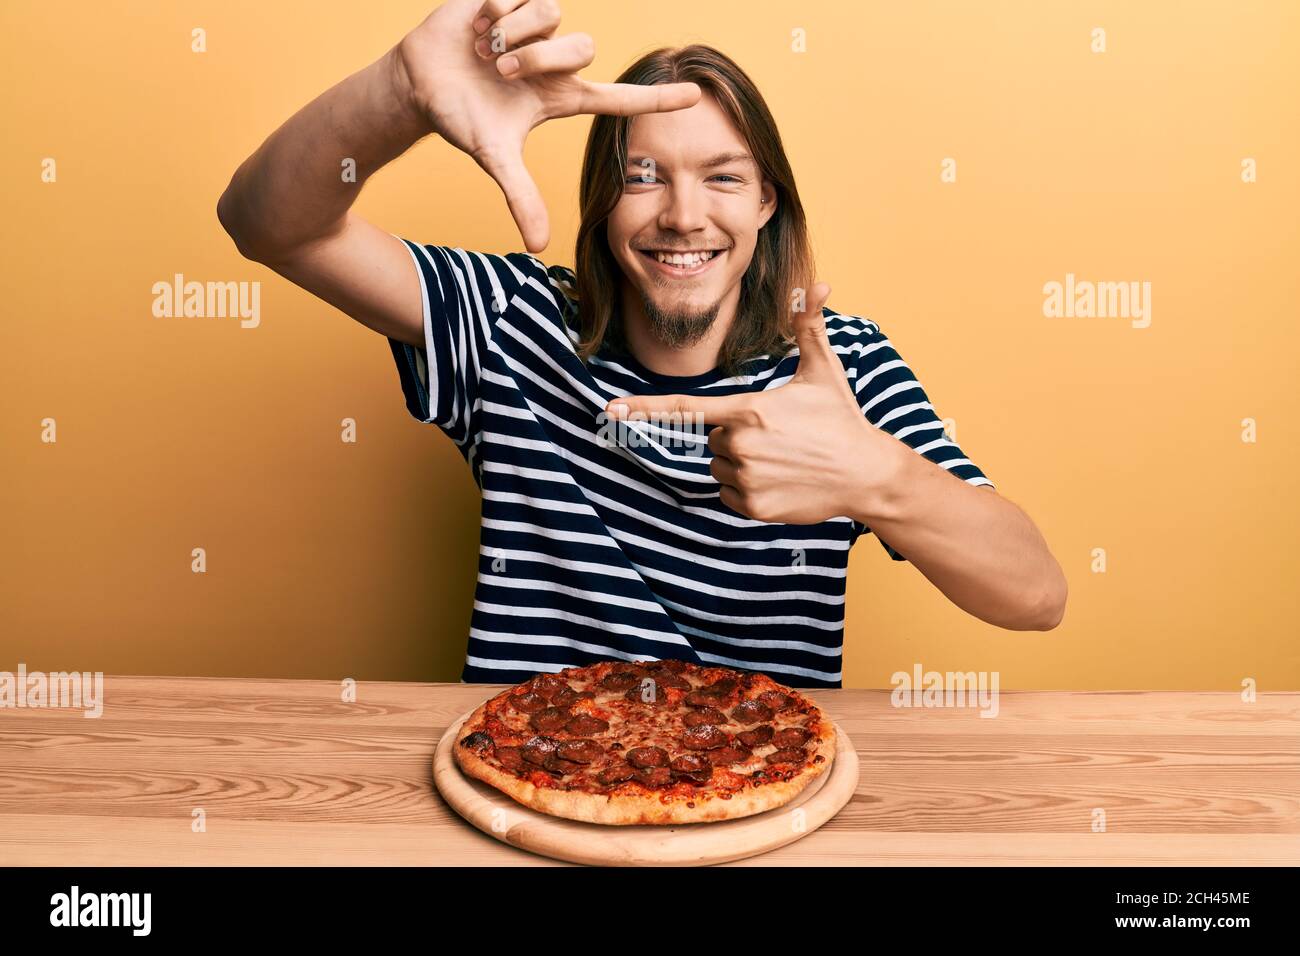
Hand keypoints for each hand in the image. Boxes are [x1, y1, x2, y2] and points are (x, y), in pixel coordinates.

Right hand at [395, 0, 700, 251]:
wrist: (420, 82)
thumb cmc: (462, 118)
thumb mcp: (494, 158)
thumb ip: (521, 197)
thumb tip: (539, 247)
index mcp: (562, 97)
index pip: (620, 99)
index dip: (656, 99)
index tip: (695, 96)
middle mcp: (558, 60)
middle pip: (582, 48)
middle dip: (538, 59)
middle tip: (501, 72)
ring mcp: (538, 27)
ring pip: (553, 15)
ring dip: (515, 35)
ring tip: (484, 51)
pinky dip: (496, 12)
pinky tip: (477, 26)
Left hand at [605, 284, 905, 523]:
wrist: (866, 474)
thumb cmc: (841, 419)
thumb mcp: (822, 370)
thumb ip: (808, 326)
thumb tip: (818, 283)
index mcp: (748, 409)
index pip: (686, 408)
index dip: (645, 408)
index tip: (611, 409)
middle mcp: (741, 445)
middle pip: (713, 440)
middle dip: (737, 437)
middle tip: (778, 437)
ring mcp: (746, 479)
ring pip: (719, 468)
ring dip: (741, 465)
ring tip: (781, 459)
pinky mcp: (753, 507)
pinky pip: (728, 495)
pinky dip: (747, 491)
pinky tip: (780, 481)